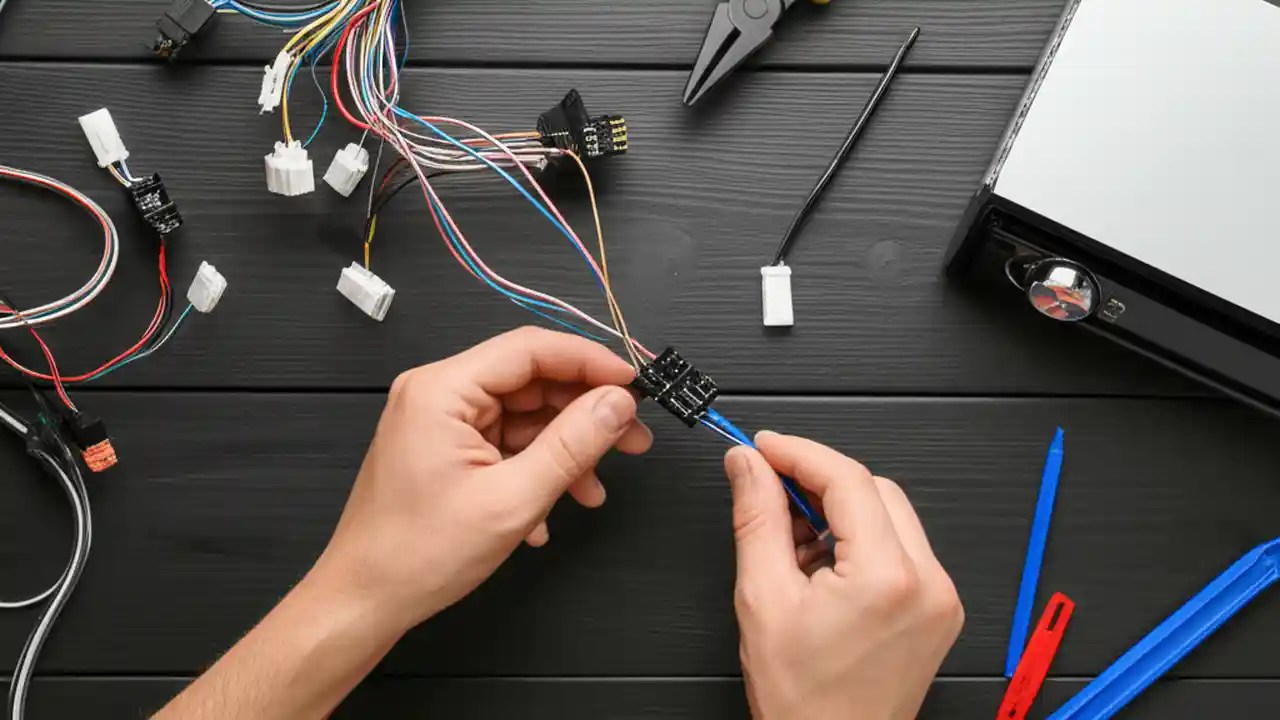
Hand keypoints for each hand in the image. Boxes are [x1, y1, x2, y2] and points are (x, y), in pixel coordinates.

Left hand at [314, 327, 651, 632]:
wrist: (364, 601)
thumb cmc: (416, 555)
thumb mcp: (512, 499)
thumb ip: (571, 445)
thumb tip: (616, 403)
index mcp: (441, 390)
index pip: (531, 349)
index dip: (589, 362)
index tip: (633, 385)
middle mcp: (437, 395)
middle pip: (530, 381)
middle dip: (584, 412)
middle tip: (631, 438)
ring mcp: (440, 423)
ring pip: (523, 416)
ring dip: (564, 450)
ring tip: (593, 488)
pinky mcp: (445, 450)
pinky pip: (505, 443)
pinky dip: (536, 469)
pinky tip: (552, 509)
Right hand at [724, 432, 963, 719]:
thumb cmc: (802, 699)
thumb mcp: (763, 598)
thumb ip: (757, 517)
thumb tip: (747, 464)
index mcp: (888, 578)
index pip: (848, 479)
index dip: (800, 452)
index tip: (763, 446)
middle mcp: (929, 582)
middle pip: (875, 490)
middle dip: (819, 482)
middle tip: (770, 492)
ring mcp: (940, 597)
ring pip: (890, 514)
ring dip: (839, 511)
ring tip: (793, 547)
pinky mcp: (938, 609)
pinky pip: (902, 547)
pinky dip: (860, 540)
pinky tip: (822, 566)